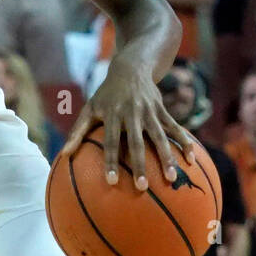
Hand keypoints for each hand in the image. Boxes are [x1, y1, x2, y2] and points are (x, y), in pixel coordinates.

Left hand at [63, 57, 195, 190]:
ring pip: (160, 137)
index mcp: (113, 114)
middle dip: (140, 165)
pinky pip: (175, 129)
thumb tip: (64, 155)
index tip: (111, 181)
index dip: (110, 161)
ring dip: (167, 158)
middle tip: (143, 187)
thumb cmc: (106, 94)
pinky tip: (192, 160)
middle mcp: (132, 113)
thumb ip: (77, 132)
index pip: (110, 142)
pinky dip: (185, 143)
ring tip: (172, 179)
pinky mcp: (163, 110)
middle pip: (137, 143)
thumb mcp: (90, 108)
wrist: (131, 68)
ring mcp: (150, 112)